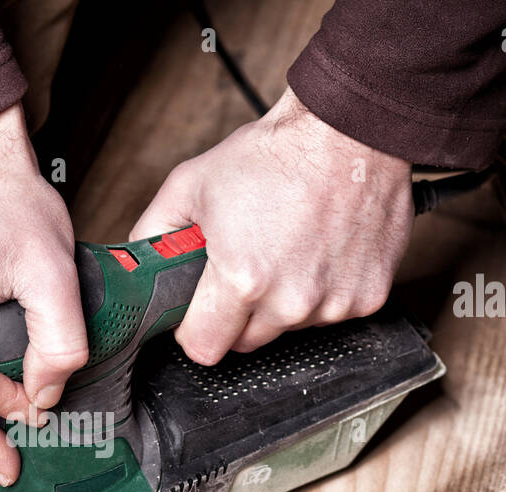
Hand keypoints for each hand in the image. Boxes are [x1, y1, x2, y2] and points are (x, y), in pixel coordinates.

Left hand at [131, 88, 412, 362]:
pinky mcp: (368, 298)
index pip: (203, 348)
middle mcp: (290, 302)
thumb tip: (138, 268)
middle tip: (246, 266)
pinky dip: (323, 291)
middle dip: (238, 315)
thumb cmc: (275, 154)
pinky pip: (331, 314)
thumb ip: (152, 234)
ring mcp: (333, 304)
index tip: (200, 310)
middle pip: (246, 343)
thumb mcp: (190, 185)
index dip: (195, 328)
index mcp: (242, 281)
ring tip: (287, 249)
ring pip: (290, 329)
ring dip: (283, 302)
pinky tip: (320, 251)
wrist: (350, 130)